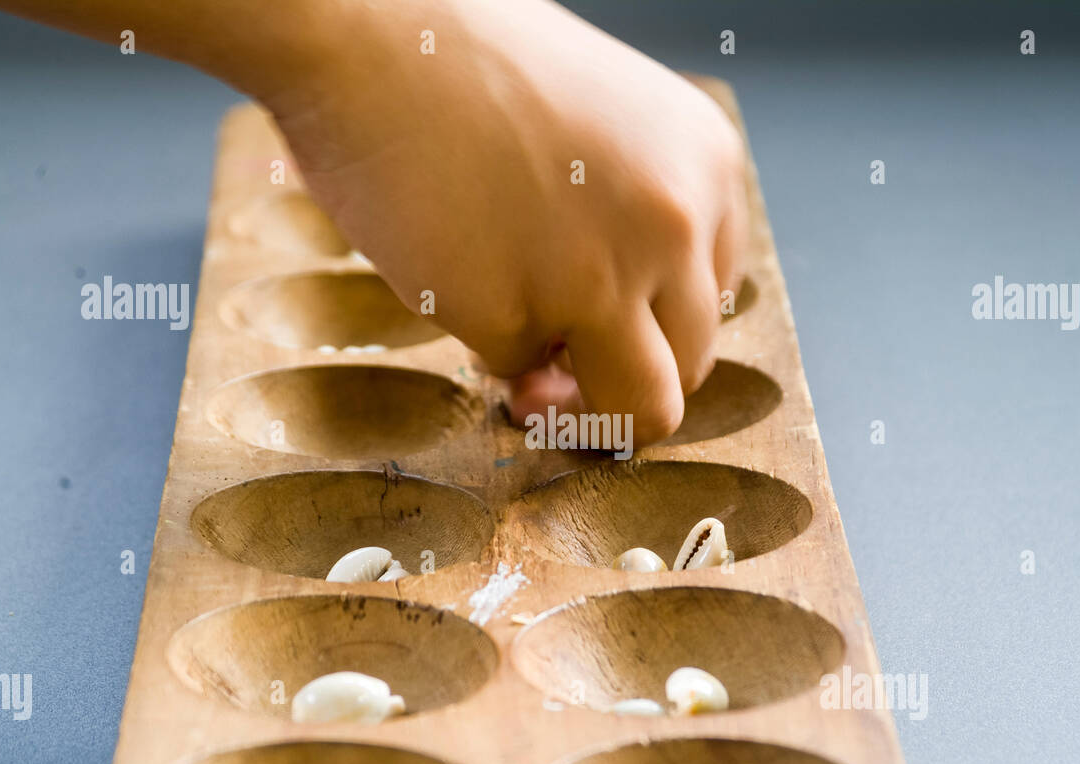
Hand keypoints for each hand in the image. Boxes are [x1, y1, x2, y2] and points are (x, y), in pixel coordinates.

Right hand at [260, 0, 747, 445]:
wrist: (369, 31)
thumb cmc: (468, 65)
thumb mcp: (606, 124)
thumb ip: (633, 217)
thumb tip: (604, 331)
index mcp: (706, 170)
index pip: (710, 299)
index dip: (650, 325)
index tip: (600, 326)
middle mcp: (673, 227)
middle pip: (690, 367)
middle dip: (623, 381)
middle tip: (561, 375)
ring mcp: (599, 278)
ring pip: (638, 408)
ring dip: (582, 410)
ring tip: (526, 382)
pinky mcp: (514, 316)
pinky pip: (515, 372)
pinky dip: (483, 345)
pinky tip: (452, 277)